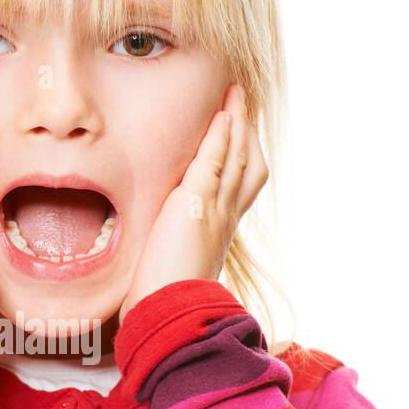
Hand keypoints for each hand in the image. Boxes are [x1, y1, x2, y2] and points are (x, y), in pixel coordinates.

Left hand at [118, 84, 267, 326]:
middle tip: (242, 102)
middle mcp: (225, 217)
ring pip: (237, 156)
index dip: (240, 156)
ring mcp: (215, 210)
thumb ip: (171, 244)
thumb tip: (159, 243)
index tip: (237, 135)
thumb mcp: (172, 264)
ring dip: (237, 121)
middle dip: (247, 130)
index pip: (238, 185)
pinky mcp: (196, 206)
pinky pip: (214, 162)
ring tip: (234, 94)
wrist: (169, 314)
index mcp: (219, 230)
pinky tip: (223, 113)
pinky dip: (220, 136)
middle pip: (248, 164)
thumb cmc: (165, 298)